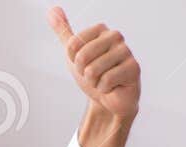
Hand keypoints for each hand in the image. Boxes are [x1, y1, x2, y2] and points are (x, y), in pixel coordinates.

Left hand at [49, 7, 139, 121]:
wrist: (108, 98)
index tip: (82, 63)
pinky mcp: (133, 68)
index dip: (73, 60)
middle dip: (82, 72)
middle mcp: (115, 36)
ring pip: (93, 71)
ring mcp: (126, 51)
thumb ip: (63, 32)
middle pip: (82, 57)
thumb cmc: (93, 73)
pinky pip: (105, 81)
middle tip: (93, 74)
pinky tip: (112, 86)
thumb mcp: (73, 52)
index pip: (72, 44)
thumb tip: (52, 10)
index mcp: (101, 30)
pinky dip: (104, 89)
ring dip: (94, 82)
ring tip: (103, 80)